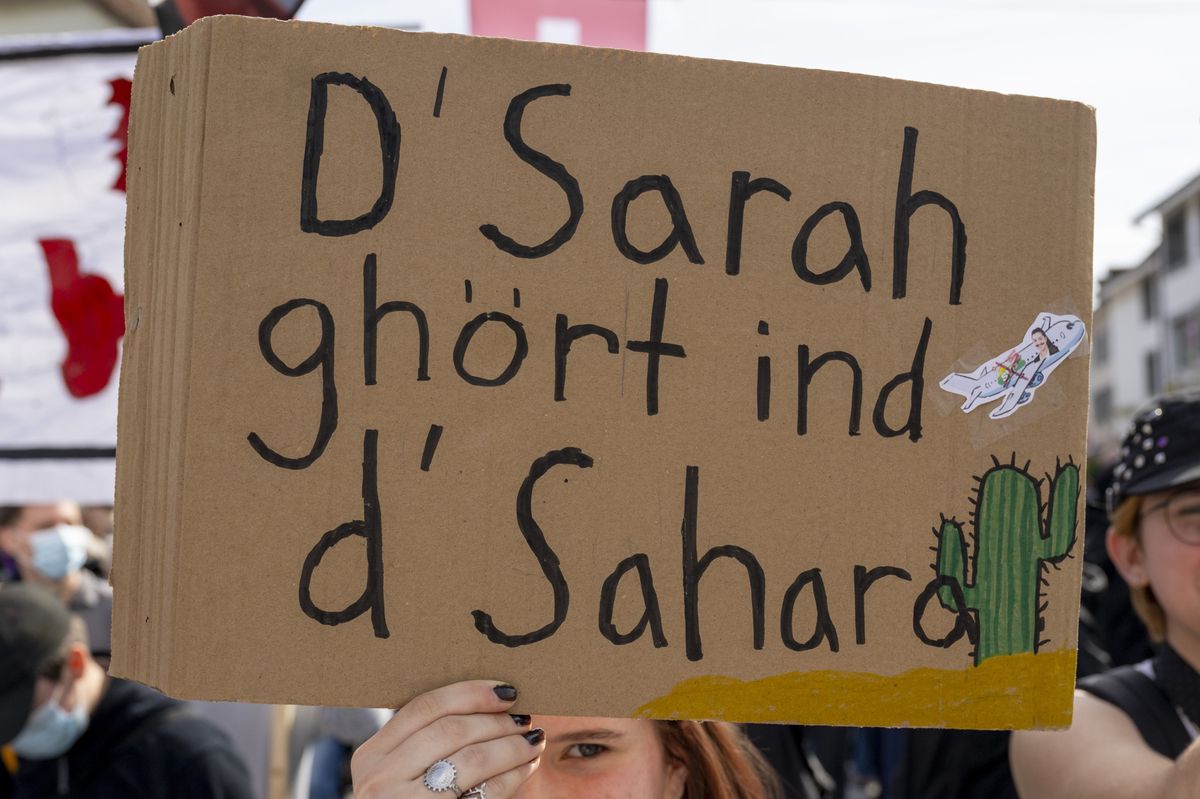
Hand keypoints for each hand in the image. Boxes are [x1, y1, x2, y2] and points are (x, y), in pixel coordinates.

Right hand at [352, 681, 543, 798]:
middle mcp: (380, 778)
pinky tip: (527, 766)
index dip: (470, 692)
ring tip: (533, 740)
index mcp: (371, 755)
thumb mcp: (399, 774)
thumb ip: (425, 743)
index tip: (505, 690)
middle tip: (524, 718)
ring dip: (511, 745)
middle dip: (496, 721)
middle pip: (451, 729)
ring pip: (471, 758)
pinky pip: (485, 791)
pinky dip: (512, 775)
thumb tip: (491, 702)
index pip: (425, 707)